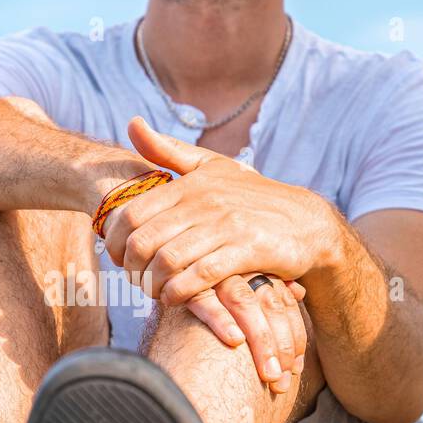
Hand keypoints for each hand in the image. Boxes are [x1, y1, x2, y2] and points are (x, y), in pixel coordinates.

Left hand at [103, 116, 336, 301]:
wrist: (307, 223)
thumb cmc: (252, 197)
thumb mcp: (212, 166)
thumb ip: (168, 150)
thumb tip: (131, 123)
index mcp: (190, 184)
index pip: (132, 213)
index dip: (115, 241)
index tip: (117, 258)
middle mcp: (205, 202)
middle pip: (145, 241)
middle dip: (131, 268)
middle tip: (134, 280)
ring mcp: (226, 226)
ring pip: (168, 261)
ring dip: (153, 284)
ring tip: (153, 291)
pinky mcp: (247, 250)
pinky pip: (200, 276)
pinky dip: (179, 293)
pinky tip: (175, 298)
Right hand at [185, 273, 307, 391]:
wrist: (159, 258)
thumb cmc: (205, 282)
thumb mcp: (241, 278)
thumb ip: (271, 286)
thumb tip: (299, 292)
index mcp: (254, 267)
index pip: (284, 303)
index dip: (294, 337)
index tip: (296, 369)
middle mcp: (237, 268)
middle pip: (270, 304)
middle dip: (282, 345)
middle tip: (283, 381)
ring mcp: (212, 274)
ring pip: (245, 304)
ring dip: (260, 341)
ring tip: (269, 374)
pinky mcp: (184, 283)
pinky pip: (206, 301)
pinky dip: (222, 320)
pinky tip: (235, 342)